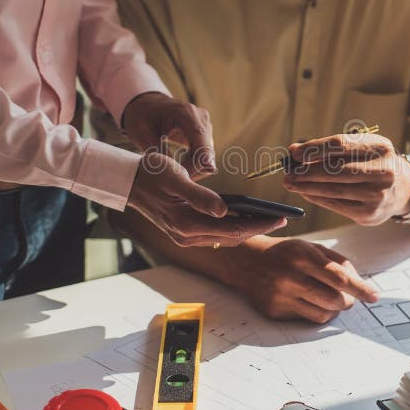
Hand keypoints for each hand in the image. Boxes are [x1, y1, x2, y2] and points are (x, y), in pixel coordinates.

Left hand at [122, 92, 215, 179]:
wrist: (147, 106)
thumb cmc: (142, 116)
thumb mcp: (144, 133)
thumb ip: (158, 151)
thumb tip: (171, 173)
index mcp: (186, 113)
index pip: (200, 139)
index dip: (202, 159)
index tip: (198, 176)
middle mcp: (201, 119)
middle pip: (206, 152)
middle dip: (193, 170)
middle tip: (174, 183)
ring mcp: (205, 127)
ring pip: (208, 157)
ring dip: (194, 170)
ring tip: (174, 177)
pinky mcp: (204, 136)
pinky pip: (204, 157)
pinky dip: (194, 166)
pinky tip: (179, 170)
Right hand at [128, 152, 286, 246]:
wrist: (127, 181)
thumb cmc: (152, 173)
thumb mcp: (177, 178)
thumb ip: (200, 196)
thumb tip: (225, 210)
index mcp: (187, 224)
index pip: (234, 228)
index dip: (260, 223)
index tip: (280, 218)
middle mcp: (187, 236)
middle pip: (232, 236)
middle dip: (258, 227)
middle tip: (282, 219)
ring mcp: (184, 236)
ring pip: (225, 236)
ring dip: (247, 228)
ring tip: (269, 219)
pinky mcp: (183, 232)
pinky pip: (215, 233)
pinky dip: (233, 227)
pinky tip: (245, 217)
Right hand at [229, 236, 378, 322]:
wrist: (247, 261)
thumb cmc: (286, 253)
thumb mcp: (311, 247)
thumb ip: (338, 262)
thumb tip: (360, 285)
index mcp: (303, 255)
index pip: (339, 277)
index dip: (360, 289)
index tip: (374, 296)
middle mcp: (291, 276)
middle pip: (334, 299)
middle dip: (348, 301)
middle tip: (348, 298)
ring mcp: (281, 295)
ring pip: (323, 314)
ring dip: (334, 310)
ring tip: (330, 300)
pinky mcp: (274, 311)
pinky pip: (306, 319)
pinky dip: (316, 313)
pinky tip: (311, 302)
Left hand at [283, 134, 409, 225]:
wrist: (401, 189)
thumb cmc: (372, 163)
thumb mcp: (360, 148)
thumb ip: (329, 148)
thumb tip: (294, 151)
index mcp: (380, 147)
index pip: (340, 145)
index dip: (314, 148)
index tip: (294, 152)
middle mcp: (383, 171)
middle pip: (335, 170)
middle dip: (306, 172)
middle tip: (287, 172)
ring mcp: (377, 195)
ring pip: (333, 190)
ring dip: (307, 187)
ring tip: (291, 183)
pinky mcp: (369, 214)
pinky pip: (336, 205)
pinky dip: (317, 198)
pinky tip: (305, 193)